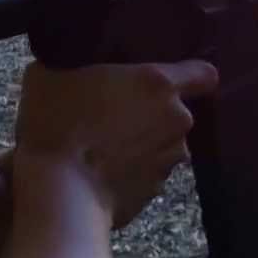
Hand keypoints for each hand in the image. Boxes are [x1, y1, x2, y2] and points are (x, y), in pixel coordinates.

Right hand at [13, 60, 218, 228]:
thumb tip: (71, 65)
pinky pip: (148, 174)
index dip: (192, 77)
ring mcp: (169, 159)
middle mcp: (176, 120)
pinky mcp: (155, 192)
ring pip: (164, 145)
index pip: (204, 74)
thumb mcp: (52, 75)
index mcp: (159, 84)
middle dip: (153, 114)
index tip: (173, 80)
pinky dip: (132, 172)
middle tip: (116, 115)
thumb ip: (78, 65)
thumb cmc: (57, 123)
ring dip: (144, 145)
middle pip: (177, 112)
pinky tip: (102, 172)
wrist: (59, 192)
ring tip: (105, 148)